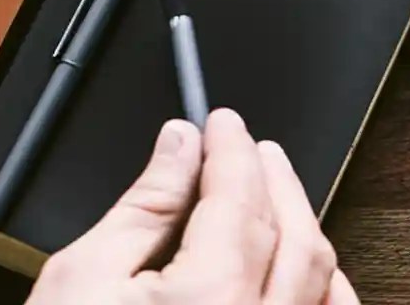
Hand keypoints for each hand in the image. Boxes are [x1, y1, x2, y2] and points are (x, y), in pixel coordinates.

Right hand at [27, 109, 358, 304]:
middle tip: (249, 144)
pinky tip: (310, 267)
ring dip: (305, 223)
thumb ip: (143, 206)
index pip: (240, 196)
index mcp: (209, 299)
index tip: (222, 122)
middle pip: (294, 232)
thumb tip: (177, 145)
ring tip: (277, 191)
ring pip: (324, 279)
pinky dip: (327, 288)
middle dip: (273, 177)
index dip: (233, 148)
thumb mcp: (83, 277)